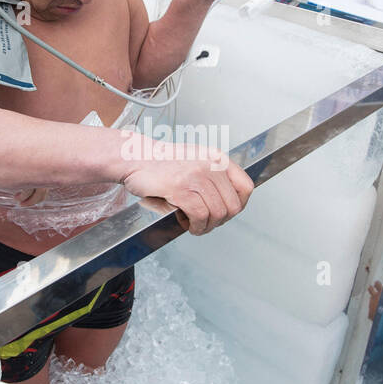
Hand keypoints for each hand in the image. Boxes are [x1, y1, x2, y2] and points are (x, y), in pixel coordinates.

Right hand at [120, 143, 252, 234]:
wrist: (136, 156)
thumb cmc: (162, 161)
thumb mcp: (196, 159)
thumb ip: (214, 175)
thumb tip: (228, 201)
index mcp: (217, 158)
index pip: (246, 186)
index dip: (240, 205)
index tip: (228, 212)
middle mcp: (210, 165)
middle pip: (232, 205)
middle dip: (221, 221)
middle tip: (207, 223)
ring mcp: (196, 176)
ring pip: (216, 213)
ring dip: (206, 227)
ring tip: (196, 226)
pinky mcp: (180, 188)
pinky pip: (199, 215)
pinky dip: (196, 226)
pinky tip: (188, 224)